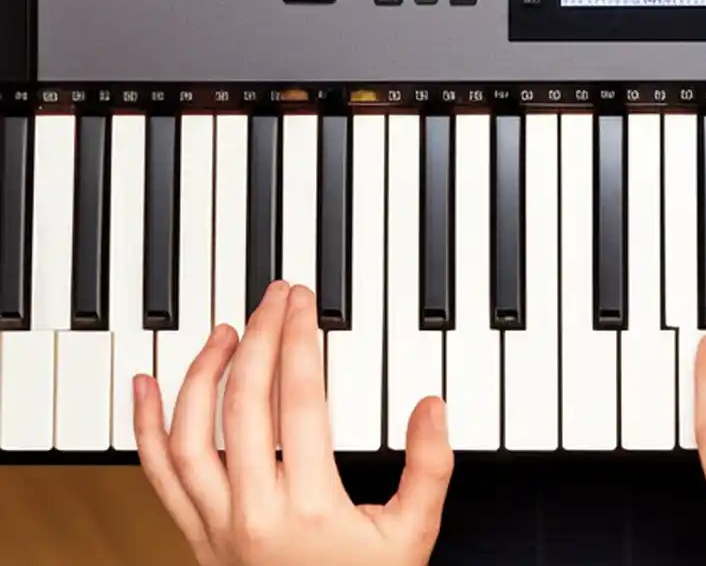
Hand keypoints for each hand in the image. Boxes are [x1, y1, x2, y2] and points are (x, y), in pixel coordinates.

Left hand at [133, 281, 453, 565]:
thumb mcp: (412, 535)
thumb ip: (429, 468)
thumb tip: (430, 406)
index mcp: (310, 507)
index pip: (299, 399)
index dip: (298, 341)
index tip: (301, 305)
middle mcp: (254, 513)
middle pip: (244, 402)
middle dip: (258, 338)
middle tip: (273, 301)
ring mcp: (216, 526)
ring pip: (190, 434)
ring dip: (202, 373)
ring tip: (223, 333)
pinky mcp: (196, 536)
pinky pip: (158, 475)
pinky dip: (144, 427)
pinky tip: (145, 385)